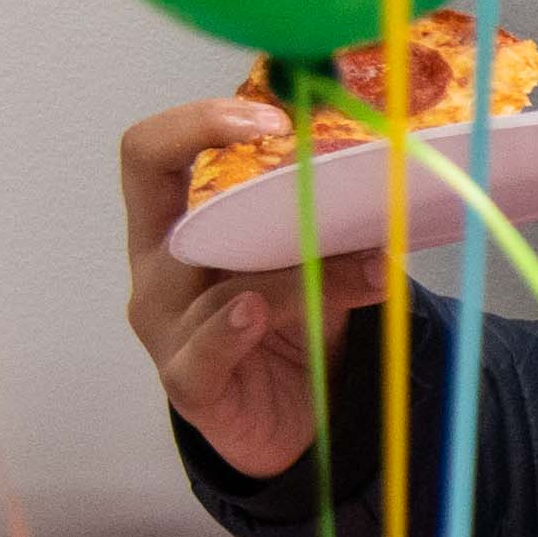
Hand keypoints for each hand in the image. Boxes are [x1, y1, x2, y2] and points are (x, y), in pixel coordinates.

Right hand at [122, 100, 393, 482]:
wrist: (294, 419)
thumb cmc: (293, 324)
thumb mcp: (315, 264)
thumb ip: (331, 229)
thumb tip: (390, 189)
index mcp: (175, 227)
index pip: (148, 155)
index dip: (194, 123)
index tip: (272, 118)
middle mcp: (158, 273)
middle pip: (168, 208)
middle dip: (240, 180)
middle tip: (304, 152)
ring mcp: (167, 330)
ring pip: (222, 285)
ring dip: (301, 275)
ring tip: (367, 271)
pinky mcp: (189, 383)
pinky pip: (202, 354)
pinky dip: (231, 329)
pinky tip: (254, 311)